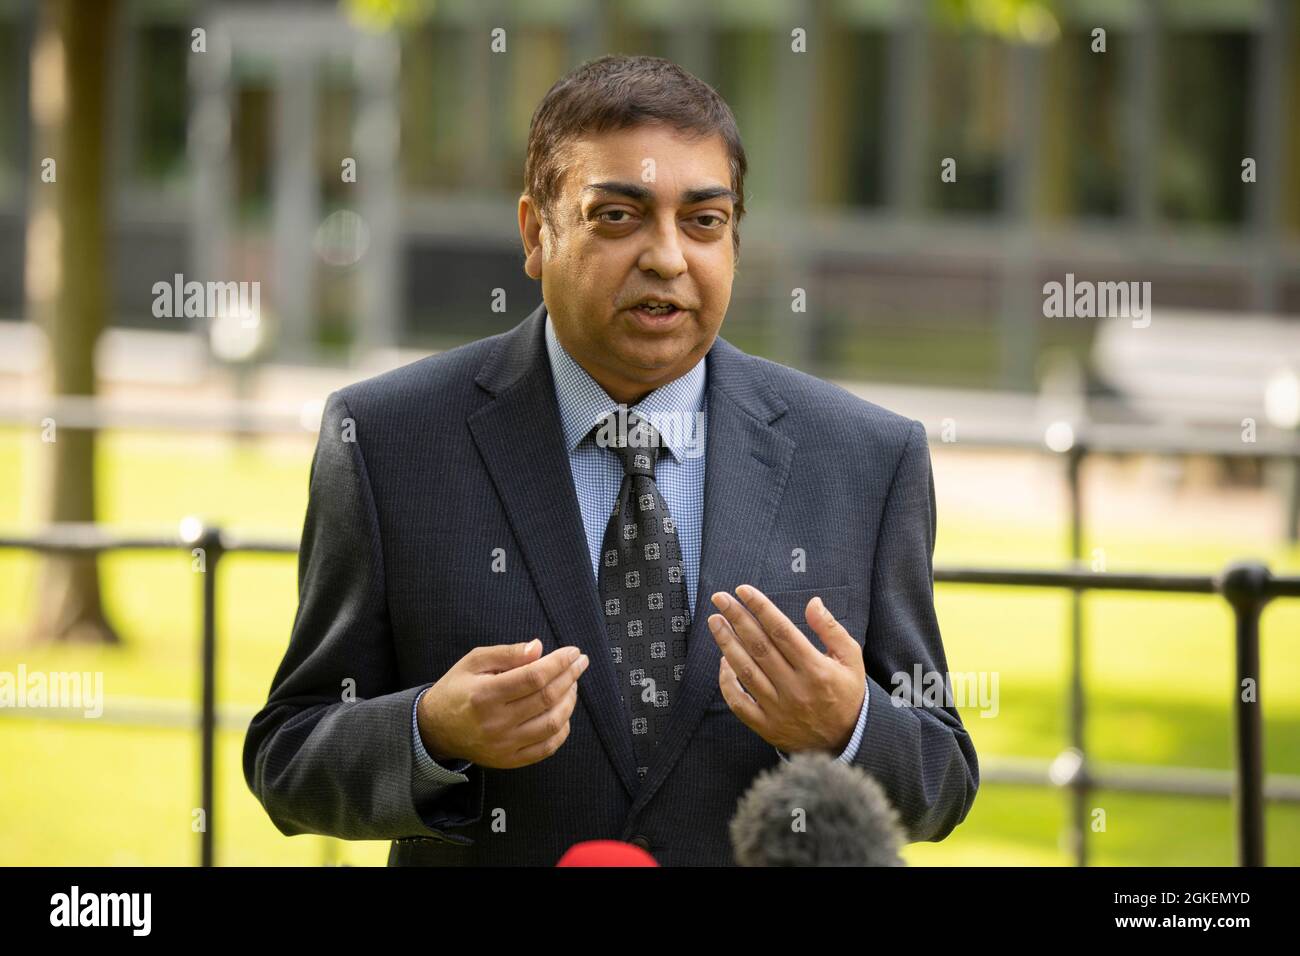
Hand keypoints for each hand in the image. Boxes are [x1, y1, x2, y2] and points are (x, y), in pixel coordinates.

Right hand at [417, 640, 589, 768]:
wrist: (436, 729)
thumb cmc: (456, 690)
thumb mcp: (473, 662)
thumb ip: (506, 653)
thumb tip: (538, 648)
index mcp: (485, 695)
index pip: (534, 677)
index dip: (559, 663)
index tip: (572, 652)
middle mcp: (496, 723)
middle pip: (547, 698)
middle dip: (570, 677)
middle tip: (579, 663)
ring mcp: (504, 745)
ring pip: (552, 723)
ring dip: (570, 701)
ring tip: (571, 684)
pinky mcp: (510, 760)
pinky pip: (547, 747)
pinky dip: (562, 729)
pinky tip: (563, 711)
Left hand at [708, 585, 864, 753]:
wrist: (847, 741)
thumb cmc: (846, 694)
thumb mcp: (851, 659)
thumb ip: (831, 629)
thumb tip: (813, 602)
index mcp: (816, 669)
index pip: (781, 631)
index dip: (760, 608)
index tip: (743, 591)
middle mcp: (795, 688)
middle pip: (759, 647)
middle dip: (737, 618)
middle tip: (720, 599)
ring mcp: (778, 709)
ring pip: (746, 671)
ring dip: (727, 644)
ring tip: (715, 622)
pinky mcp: (766, 726)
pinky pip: (739, 703)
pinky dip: (727, 682)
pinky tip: (723, 661)